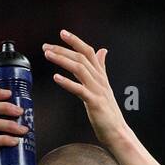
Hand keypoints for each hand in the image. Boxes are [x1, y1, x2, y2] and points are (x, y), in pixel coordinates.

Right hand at [0, 89, 27, 164]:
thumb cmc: (1, 159)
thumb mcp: (5, 138)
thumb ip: (11, 127)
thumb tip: (31, 115)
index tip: (11, 93)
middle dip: (5, 107)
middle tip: (21, 112)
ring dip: (9, 124)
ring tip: (24, 130)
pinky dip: (4, 139)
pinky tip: (15, 142)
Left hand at [43, 30, 127, 145]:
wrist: (117, 132)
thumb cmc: (108, 112)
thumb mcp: (105, 86)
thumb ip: (101, 68)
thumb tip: (103, 51)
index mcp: (100, 75)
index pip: (88, 52)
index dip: (76, 41)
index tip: (62, 33)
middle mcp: (99, 80)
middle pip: (81, 57)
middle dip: (62, 49)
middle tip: (46, 46)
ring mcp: (97, 90)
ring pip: (79, 69)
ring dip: (62, 60)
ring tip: (48, 55)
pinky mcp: (94, 103)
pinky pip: (79, 89)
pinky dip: (67, 82)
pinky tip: (56, 78)